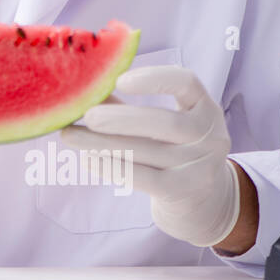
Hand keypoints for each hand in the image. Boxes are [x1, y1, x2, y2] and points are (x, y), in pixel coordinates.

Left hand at [58, 65, 240, 247]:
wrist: (204, 200)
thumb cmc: (171, 147)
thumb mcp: (162, 123)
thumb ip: (125, 104)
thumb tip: (81, 86)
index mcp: (204, 107)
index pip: (187, 83)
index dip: (154, 79)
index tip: (119, 80)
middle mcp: (209, 135)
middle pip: (165, 123)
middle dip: (121, 119)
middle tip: (87, 115)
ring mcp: (200, 166)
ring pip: (146, 152)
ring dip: (103, 143)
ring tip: (70, 135)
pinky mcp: (183, 191)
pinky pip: (142, 177)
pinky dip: (112, 167)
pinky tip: (88, 159)